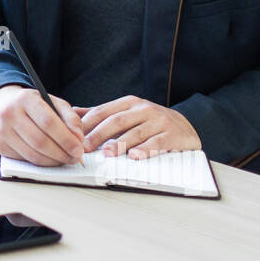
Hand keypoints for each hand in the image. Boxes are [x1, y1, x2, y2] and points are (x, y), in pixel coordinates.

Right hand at [0, 84, 83, 165]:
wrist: (0, 105)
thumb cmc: (30, 105)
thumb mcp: (51, 102)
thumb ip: (70, 117)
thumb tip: (79, 139)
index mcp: (25, 99)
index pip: (48, 122)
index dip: (66, 138)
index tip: (79, 148)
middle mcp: (9, 114)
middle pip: (40, 141)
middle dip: (62, 153)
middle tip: (75, 158)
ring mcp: (2, 132)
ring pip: (33, 155)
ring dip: (53, 161)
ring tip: (65, 159)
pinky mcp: (0, 146)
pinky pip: (25, 160)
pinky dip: (41, 162)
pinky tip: (50, 158)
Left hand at [80, 95, 199, 158]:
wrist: (186, 127)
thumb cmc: (151, 122)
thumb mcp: (127, 113)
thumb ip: (102, 114)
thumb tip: (73, 113)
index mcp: (129, 103)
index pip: (104, 111)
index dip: (88, 124)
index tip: (74, 137)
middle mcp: (143, 109)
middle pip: (117, 121)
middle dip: (99, 134)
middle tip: (86, 147)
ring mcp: (159, 121)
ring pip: (136, 132)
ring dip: (120, 143)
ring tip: (107, 153)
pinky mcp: (172, 135)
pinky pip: (157, 143)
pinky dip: (145, 150)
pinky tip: (135, 157)